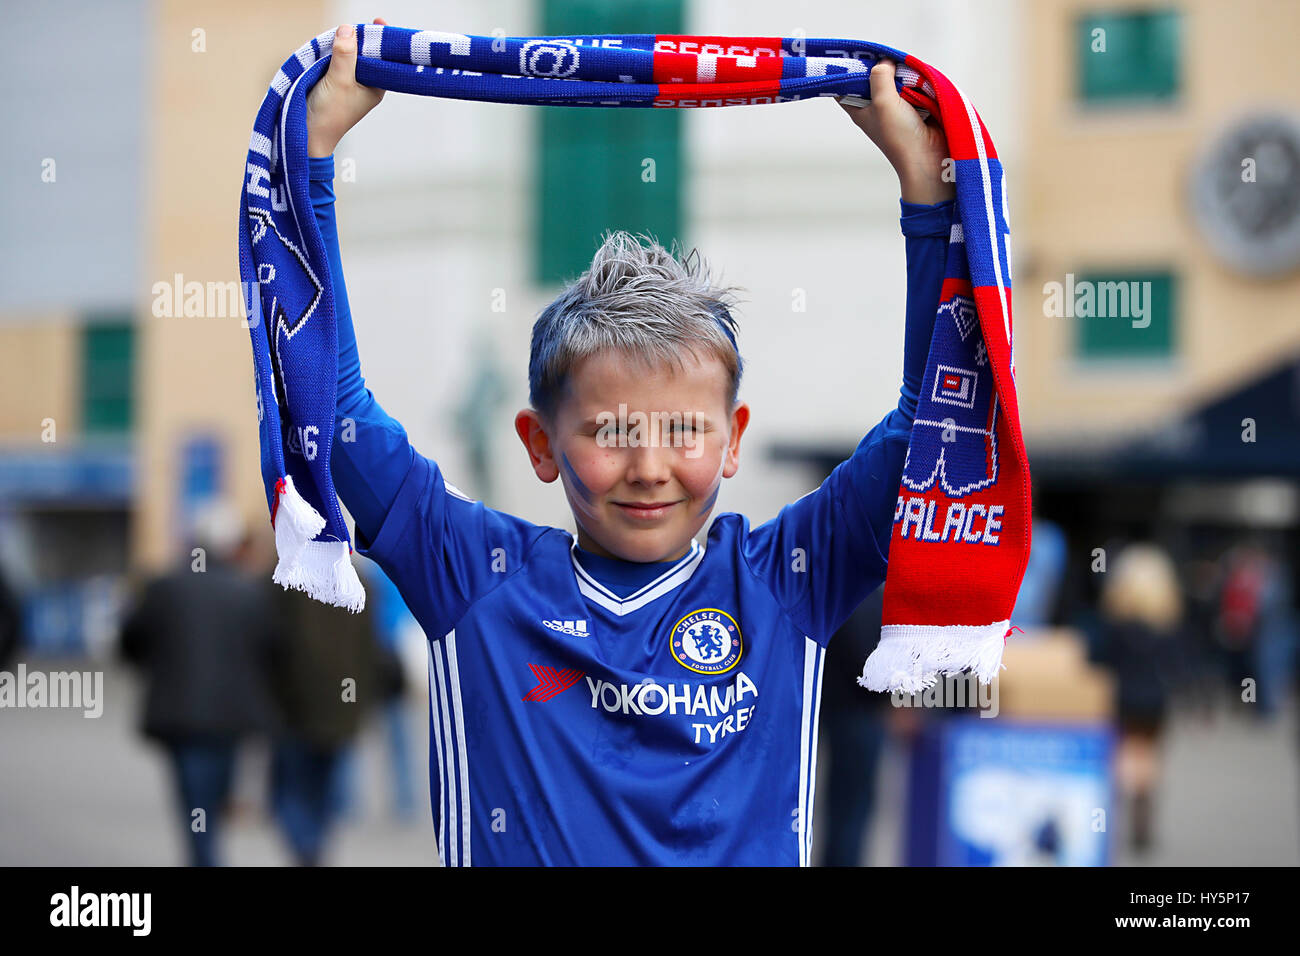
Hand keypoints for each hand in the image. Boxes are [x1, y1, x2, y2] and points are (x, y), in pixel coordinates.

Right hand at [306, 19, 387, 157]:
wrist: (308, 134)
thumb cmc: (329, 114)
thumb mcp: (339, 80)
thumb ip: (345, 55)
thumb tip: (349, 29)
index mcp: (376, 87)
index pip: (384, 57)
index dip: (381, 39)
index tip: (378, 22)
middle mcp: (367, 84)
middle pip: (368, 53)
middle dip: (359, 38)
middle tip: (350, 28)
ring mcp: (350, 83)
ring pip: (351, 55)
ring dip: (344, 44)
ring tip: (337, 36)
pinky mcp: (334, 81)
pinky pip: (337, 61)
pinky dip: (333, 52)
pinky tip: (328, 47)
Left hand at [838, 59, 954, 203]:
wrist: (929, 156)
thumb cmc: (900, 136)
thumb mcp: (883, 102)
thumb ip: (879, 77)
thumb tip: (884, 62)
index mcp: (859, 108)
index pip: (844, 86)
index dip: (846, 70)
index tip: (852, 54)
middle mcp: (875, 107)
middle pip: (872, 78)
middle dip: (880, 67)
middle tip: (887, 59)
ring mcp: (895, 106)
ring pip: (895, 80)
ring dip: (902, 74)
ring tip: (907, 71)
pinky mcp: (915, 106)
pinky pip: (913, 86)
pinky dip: (916, 82)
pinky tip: (920, 79)